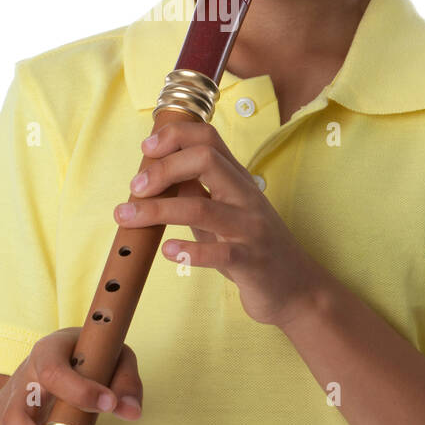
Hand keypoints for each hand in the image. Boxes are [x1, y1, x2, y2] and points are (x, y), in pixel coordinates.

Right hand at [0, 328, 143, 424]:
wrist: (65, 365)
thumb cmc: (90, 359)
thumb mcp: (112, 357)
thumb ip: (124, 381)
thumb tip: (130, 412)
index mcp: (46, 356)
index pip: (51, 373)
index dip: (79, 391)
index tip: (109, 403)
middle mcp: (25, 389)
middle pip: (12, 421)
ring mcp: (23, 419)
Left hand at [113, 120, 319, 328]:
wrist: (297, 288)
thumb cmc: (252, 248)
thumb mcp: (224, 213)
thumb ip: (196, 193)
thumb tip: (155, 174)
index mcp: (237, 180)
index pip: (208, 138)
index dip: (174, 136)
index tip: (147, 148)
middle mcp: (245, 196)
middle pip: (205, 160)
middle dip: (163, 168)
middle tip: (135, 188)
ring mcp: (250, 228)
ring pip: (201, 207)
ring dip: (158, 210)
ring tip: (127, 217)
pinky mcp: (251, 262)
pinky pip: (219, 252)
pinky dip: (189, 251)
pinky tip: (168, 252)